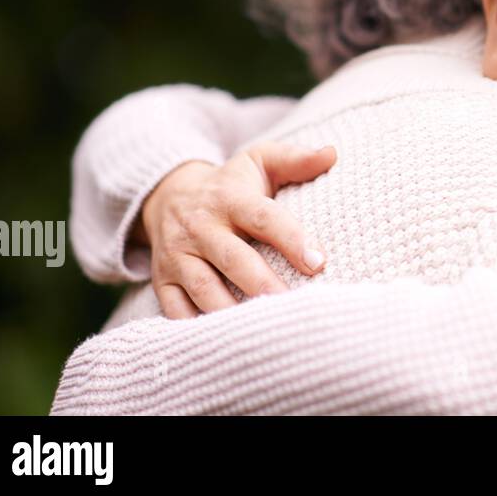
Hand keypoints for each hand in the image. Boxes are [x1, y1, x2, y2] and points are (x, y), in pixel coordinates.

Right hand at [136, 142, 336, 317]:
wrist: (168, 195)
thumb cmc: (231, 184)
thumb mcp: (260, 161)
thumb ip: (296, 159)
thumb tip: (333, 153)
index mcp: (231, 198)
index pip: (264, 218)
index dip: (292, 239)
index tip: (319, 262)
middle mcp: (201, 227)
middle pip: (233, 258)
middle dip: (261, 284)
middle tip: (292, 306)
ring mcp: (178, 255)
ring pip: (203, 287)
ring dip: (230, 310)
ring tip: (261, 330)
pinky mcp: (163, 280)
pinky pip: (174, 308)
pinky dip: (194, 327)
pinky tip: (222, 342)